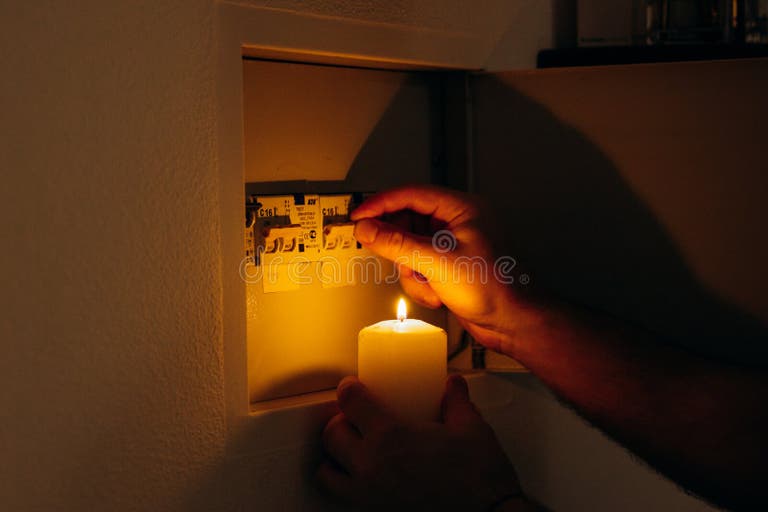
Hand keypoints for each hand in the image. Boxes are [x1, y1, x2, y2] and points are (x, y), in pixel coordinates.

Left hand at [317, 374, 524, 510]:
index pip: (350, 403)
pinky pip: (345, 499)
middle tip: (354, 417)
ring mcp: (370, 496)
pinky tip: (365, 480)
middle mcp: (371, 466)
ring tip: (350, 451)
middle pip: (332, 435)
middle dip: (339, 422)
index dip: (348, 390)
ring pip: (327, 474)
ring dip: (334, 458)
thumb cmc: (480, 477)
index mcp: (390, 436)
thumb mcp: (471, 427)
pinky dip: (346, 487)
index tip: (352, 388)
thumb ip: (456, 401)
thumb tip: (453, 385)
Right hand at [351, 185, 521, 350]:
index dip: (381, 203)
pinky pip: (417, 267)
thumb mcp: (437, 261)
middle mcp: (457, 223)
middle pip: (407, 222)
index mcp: (462, 208)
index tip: (359, 215)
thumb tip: (368, 228)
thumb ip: (397, 243)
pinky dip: (420, 283)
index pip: (411, 194)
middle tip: (388, 255)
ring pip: (408, 248)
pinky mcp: (447, 266)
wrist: (510, 322)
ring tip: (428, 283)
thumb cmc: (493, 287)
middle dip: (400, 247)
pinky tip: (437, 294)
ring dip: (412, 271)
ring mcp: (451, 246)